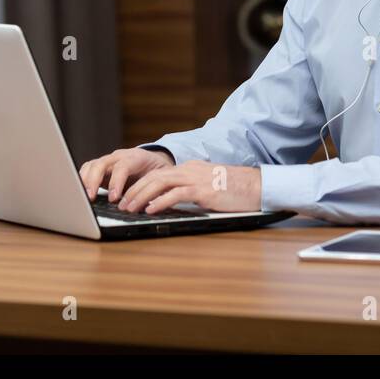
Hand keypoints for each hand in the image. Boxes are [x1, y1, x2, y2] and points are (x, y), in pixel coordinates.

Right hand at [79, 147, 173, 202]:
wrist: (155, 161)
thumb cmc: (158, 171)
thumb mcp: (161, 179)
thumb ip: (154, 189)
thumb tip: (151, 205)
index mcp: (136, 157)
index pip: (122, 166)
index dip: (116, 182)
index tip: (113, 198)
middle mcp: (119, 156)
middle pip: (101, 163)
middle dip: (94, 181)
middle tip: (90, 198)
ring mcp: (109, 160)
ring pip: (92, 165)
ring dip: (85, 181)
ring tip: (83, 198)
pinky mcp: (101, 167)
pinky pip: (88, 169)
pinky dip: (82, 180)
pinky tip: (80, 193)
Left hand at [118, 160, 261, 213]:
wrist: (257, 186)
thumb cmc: (236, 190)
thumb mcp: (210, 186)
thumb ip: (193, 190)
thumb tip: (176, 201)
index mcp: (191, 168)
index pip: (160, 174)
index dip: (142, 186)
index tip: (130, 197)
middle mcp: (190, 170)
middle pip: (155, 177)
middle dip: (136, 191)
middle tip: (123, 204)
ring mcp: (196, 179)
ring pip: (160, 183)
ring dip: (141, 197)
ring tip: (130, 209)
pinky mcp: (203, 191)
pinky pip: (176, 194)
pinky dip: (160, 202)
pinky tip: (150, 210)